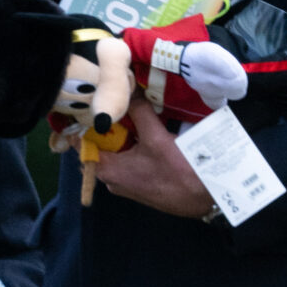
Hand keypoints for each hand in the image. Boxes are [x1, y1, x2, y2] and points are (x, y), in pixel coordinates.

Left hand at [92, 99, 213, 218]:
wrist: (205, 196)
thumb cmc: (178, 170)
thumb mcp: (156, 137)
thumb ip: (139, 112)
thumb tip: (130, 90)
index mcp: (108, 170)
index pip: (82, 144)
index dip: (84, 124)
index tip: (91, 105)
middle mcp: (111, 180)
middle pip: (100, 148)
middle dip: (107, 126)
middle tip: (116, 103)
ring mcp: (125, 184)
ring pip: (116, 154)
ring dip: (122, 135)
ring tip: (132, 113)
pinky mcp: (139, 185)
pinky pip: (128, 161)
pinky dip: (132, 146)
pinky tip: (145, 132)